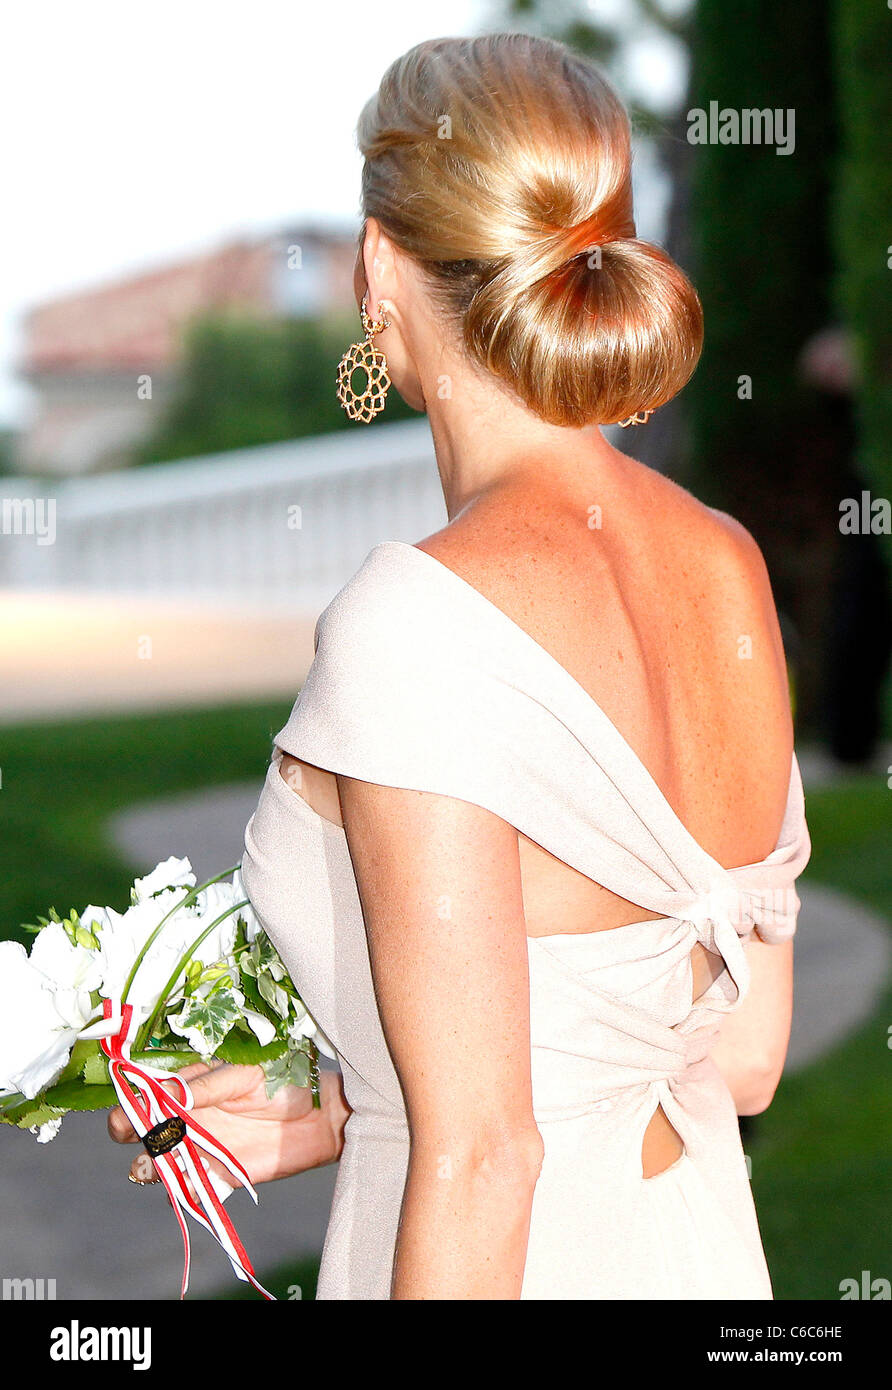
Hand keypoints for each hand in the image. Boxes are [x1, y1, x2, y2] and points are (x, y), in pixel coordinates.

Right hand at [107, 1061, 350, 1195]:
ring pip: (158, 1165)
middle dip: (130, 1137)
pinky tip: (193, 1183)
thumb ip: (205, 1087)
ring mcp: (199, 1148)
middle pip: (143, 1132)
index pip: (146, 1096)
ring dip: (152, 1168)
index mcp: (189, 1087)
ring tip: (162, 1165)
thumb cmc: (281, 1081)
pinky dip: (184, 1191)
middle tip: (141, 1140)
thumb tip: (164, 1093)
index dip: (130, 1105)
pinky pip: (189, 1189)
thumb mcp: (242, 1075)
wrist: (318, 1116)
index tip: (128, 1115)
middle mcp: (187, 1119)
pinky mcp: (218, 1176)